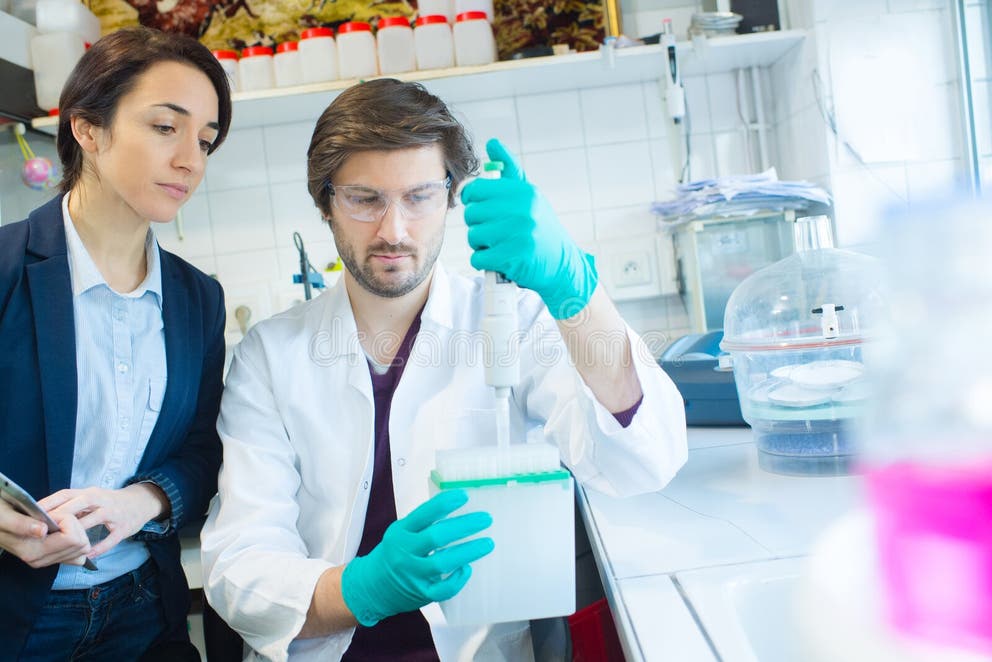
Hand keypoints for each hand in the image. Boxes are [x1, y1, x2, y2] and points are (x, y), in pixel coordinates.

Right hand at [0, 498, 90, 567]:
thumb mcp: (5, 515)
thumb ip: (21, 524)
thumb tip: (42, 531)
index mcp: (32, 551)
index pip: (72, 539)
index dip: (67, 519)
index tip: (51, 513)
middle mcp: (40, 560)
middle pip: (81, 544)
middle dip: (73, 525)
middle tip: (54, 517)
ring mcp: (47, 560)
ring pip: (83, 548)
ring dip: (75, 530)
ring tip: (56, 522)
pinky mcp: (52, 557)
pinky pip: (77, 553)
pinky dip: (76, 539)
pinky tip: (62, 530)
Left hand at [38, 483, 168, 559]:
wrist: (142, 502)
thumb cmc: (110, 502)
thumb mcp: (92, 498)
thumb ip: (72, 506)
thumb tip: (44, 516)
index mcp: (91, 493)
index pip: (66, 494)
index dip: (49, 503)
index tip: (32, 513)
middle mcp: (102, 500)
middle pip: (79, 503)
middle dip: (61, 514)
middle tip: (43, 527)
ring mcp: (114, 513)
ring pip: (94, 519)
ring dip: (77, 530)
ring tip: (61, 542)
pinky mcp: (123, 527)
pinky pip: (110, 539)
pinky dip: (98, 548)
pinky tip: (86, 555)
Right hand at [340, 489, 493, 626]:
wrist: (371, 587)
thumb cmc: (393, 554)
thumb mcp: (400, 533)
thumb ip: (422, 523)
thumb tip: (455, 505)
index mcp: (400, 533)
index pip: (423, 515)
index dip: (444, 504)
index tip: (464, 496)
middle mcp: (405, 552)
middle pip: (436, 537)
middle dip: (464, 526)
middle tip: (486, 519)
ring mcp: (412, 574)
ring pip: (442, 563)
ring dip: (468, 552)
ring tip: (488, 543)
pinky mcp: (420, 594)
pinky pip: (443, 589)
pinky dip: (458, 579)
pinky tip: (467, 569)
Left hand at [461, 138, 598, 318]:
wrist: (563, 266)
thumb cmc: (540, 229)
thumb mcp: (530, 197)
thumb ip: (509, 171)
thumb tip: (493, 142)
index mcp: (524, 192)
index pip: (476, 190)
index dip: (472, 201)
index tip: (480, 208)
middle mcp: (524, 209)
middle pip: (472, 214)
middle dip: (478, 225)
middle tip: (494, 231)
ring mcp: (520, 233)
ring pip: (474, 236)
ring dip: (481, 245)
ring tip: (499, 245)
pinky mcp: (515, 257)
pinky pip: (478, 257)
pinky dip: (484, 261)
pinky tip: (499, 259)